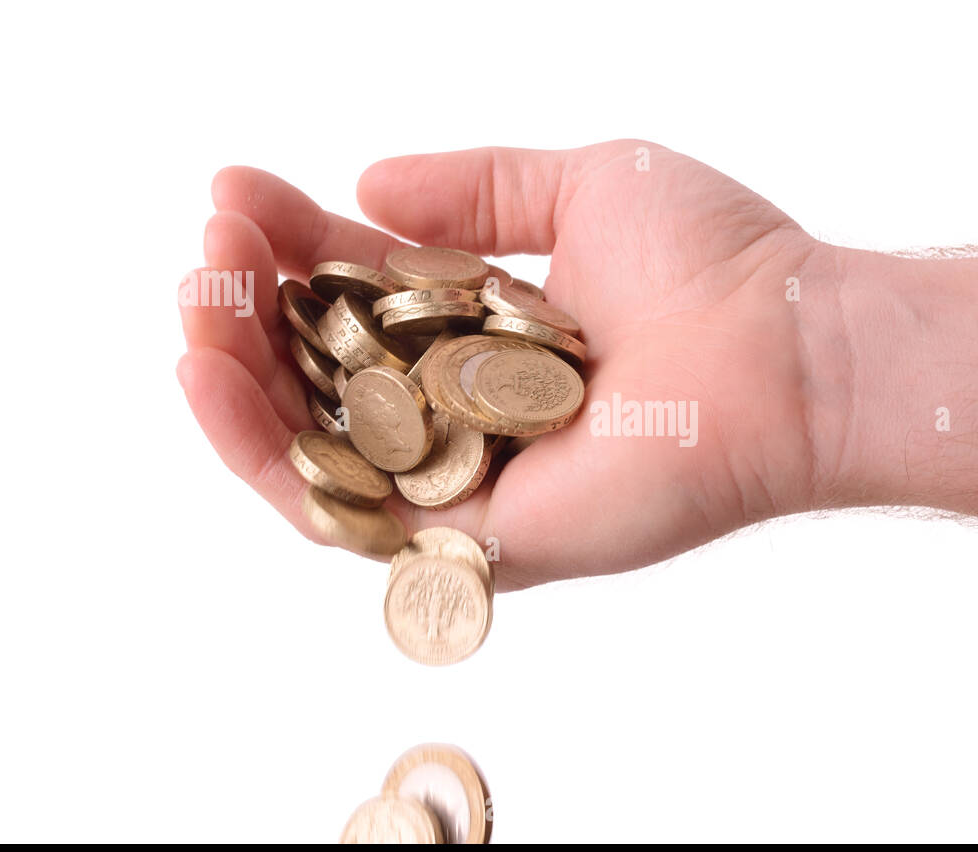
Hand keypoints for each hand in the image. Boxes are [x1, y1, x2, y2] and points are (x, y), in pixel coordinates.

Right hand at [178, 140, 837, 588]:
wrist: (787, 350)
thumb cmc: (712, 266)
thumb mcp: (577, 188)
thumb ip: (473, 192)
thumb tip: (365, 181)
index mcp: (494, 337)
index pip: (366, 298)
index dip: (295, 245)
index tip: (238, 189)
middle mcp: (474, 415)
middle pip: (327, 377)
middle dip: (252, 309)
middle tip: (207, 243)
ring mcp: (471, 484)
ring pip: (316, 450)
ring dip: (234, 378)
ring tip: (190, 303)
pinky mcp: (475, 542)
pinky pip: (341, 511)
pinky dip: (262, 452)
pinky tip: (210, 375)